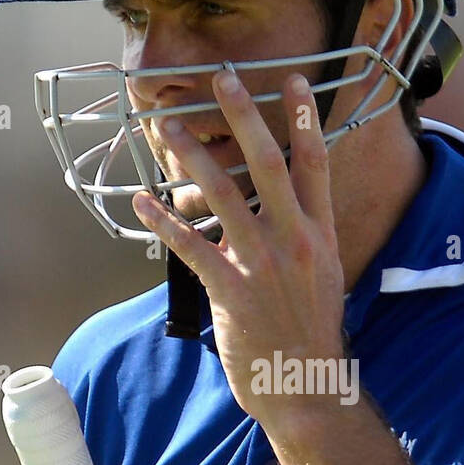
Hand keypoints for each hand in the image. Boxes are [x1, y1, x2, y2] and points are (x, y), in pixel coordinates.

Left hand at [132, 69, 348, 434]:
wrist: (305, 386)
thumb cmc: (311, 335)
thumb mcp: (322, 279)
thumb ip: (304, 239)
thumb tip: (284, 213)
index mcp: (319, 235)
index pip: (315, 166)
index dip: (306, 121)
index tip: (296, 81)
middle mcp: (294, 242)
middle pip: (269, 164)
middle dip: (245, 117)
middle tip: (224, 78)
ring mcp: (262, 265)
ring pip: (224, 195)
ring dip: (194, 155)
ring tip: (169, 126)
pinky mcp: (230, 291)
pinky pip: (191, 246)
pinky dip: (163, 221)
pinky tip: (141, 202)